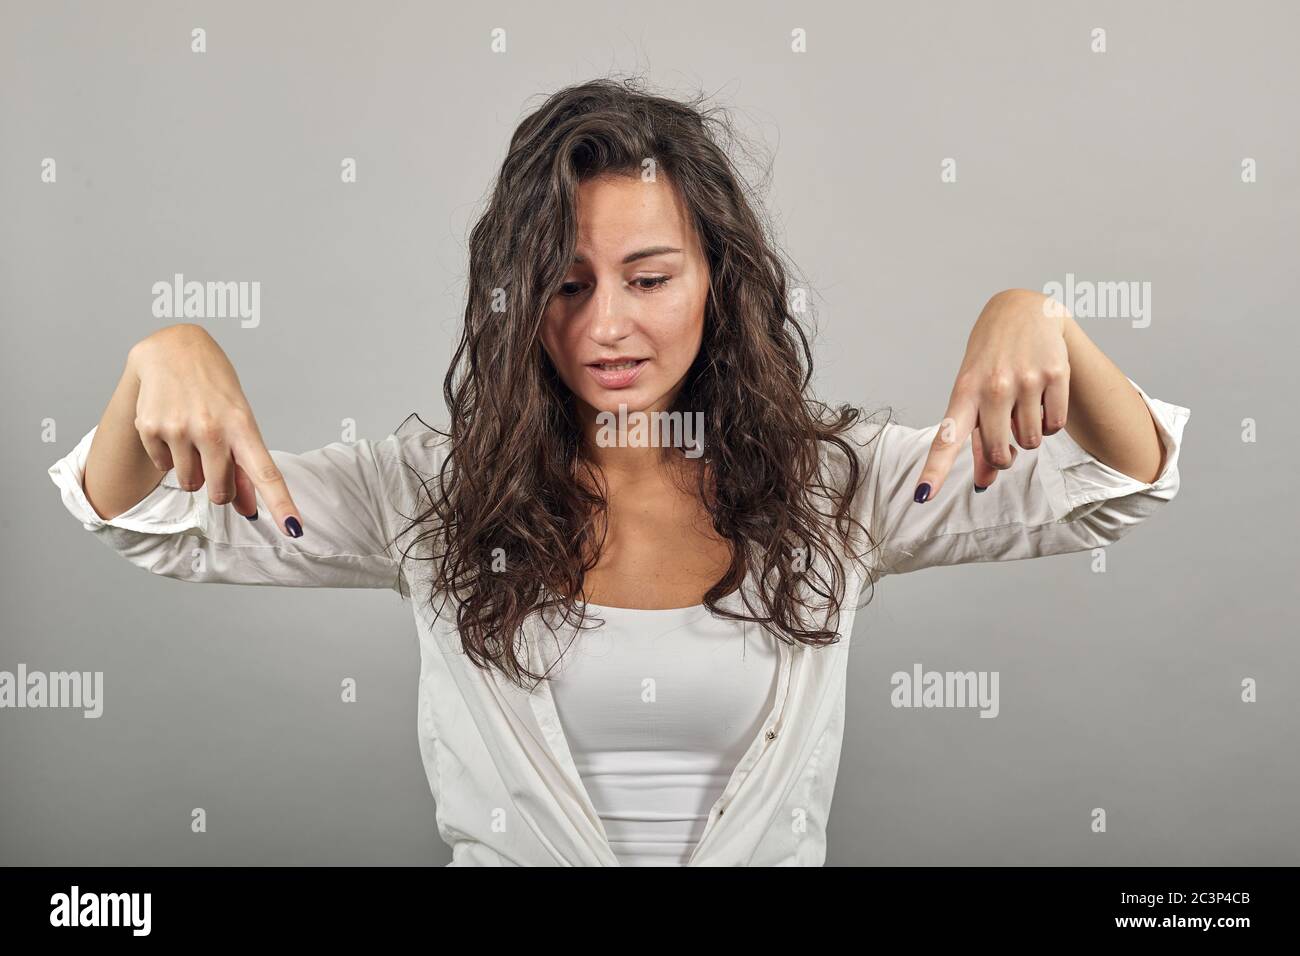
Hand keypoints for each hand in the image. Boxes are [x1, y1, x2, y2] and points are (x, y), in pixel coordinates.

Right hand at [126, 324, 303, 536]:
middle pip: (219, 491)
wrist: (173, 349)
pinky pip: (163, 467)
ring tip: (193, 434)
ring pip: (190, 483)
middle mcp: (210, 428)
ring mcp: (178, 429)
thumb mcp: (238, 419)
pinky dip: (169, 455)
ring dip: (193, 470)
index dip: (281, 503)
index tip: (294, 529)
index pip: (266, 472)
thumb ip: (244, 465)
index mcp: (242, 425)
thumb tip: (249, 510)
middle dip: (220, 488)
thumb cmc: (215, 390)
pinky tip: (172, 426)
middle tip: (215, 460)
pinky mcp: (149, 428)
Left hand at [913, 289, 1069, 502]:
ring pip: (1032, 442)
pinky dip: (1050, 423)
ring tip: (1022, 407)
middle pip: (1001, 454)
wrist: (1024, 310)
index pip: (946, 438)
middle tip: (1006, 441)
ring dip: (1029, 436)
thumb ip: (978, 439)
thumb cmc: (991, 360)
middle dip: (1004, 457)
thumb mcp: (974, 392)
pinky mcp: (1056, 374)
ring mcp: (1026, 379)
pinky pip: (1055, 426)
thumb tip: (982, 483)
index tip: (922, 496)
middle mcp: (993, 386)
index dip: (934, 470)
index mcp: (964, 392)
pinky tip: (1042, 400)